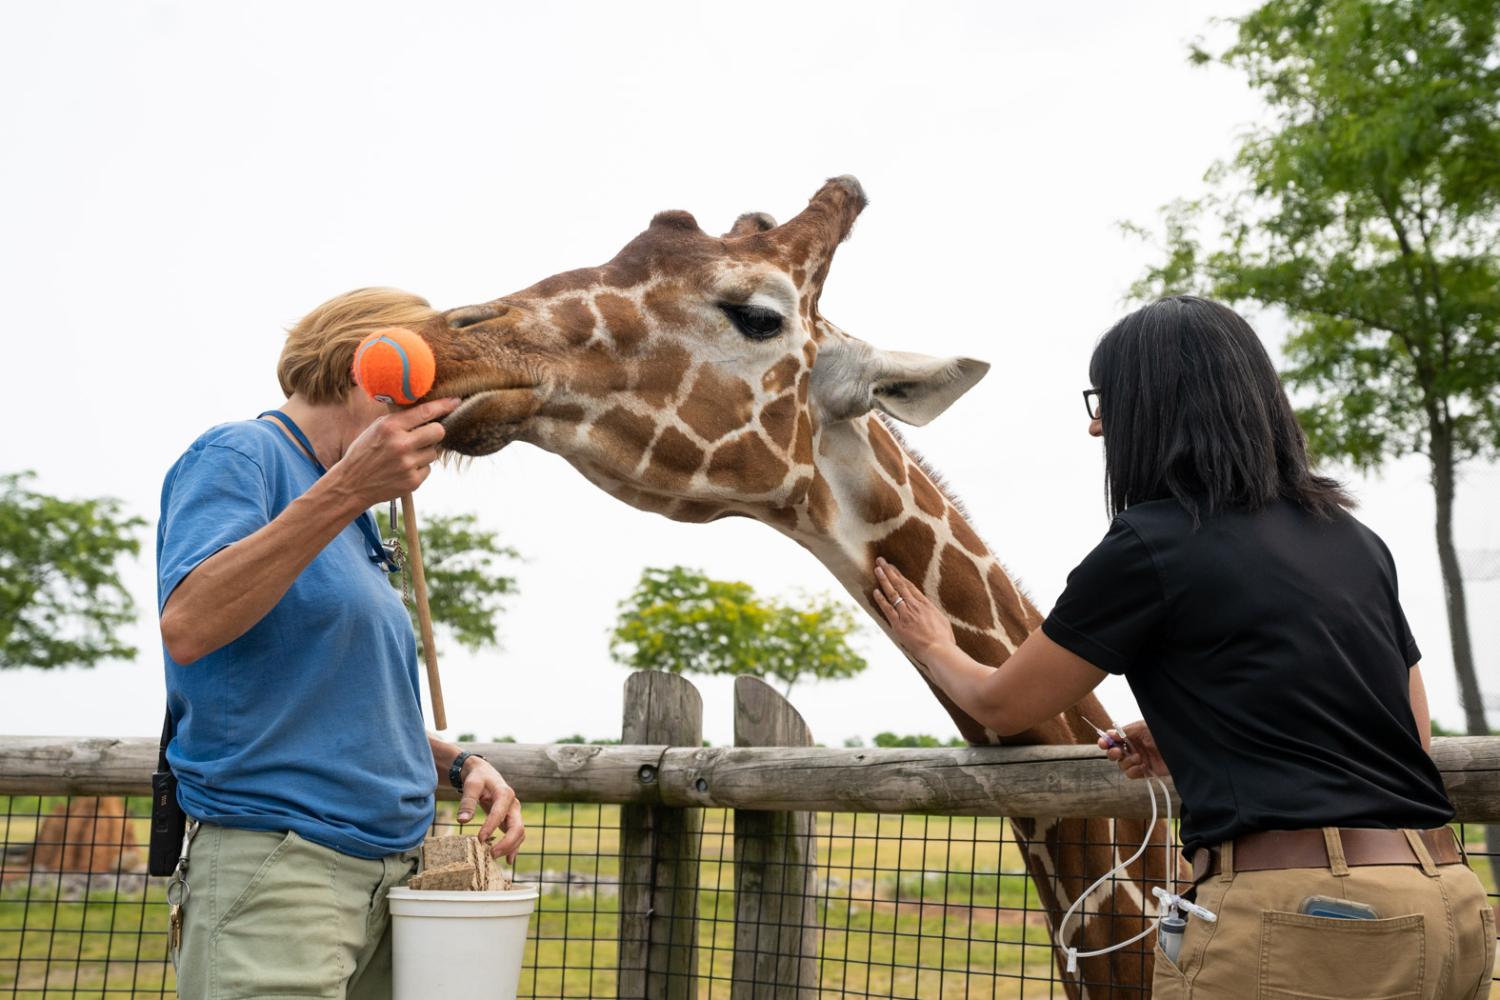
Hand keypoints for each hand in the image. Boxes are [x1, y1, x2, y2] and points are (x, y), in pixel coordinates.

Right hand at [331, 397, 460, 507]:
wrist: (351, 484)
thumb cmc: (365, 452)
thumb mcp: (376, 428)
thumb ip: (400, 419)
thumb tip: (428, 408)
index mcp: (390, 427)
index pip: (425, 412)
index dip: (444, 406)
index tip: (455, 402)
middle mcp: (400, 444)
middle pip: (438, 432)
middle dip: (435, 431)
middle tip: (425, 435)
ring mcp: (408, 465)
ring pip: (433, 452)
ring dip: (424, 452)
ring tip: (404, 456)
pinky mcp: (413, 481)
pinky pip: (428, 469)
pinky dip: (419, 468)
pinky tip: (402, 470)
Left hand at [456, 756, 525, 862]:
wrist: (484, 773)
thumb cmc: (477, 778)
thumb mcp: (471, 785)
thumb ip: (467, 802)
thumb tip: (462, 821)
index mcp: (505, 794)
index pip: (500, 814)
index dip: (490, 828)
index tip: (479, 840)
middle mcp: (514, 804)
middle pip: (518, 827)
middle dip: (506, 843)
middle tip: (491, 855)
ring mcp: (514, 813)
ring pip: (519, 833)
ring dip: (510, 847)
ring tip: (493, 858)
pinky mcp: (511, 820)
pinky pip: (516, 835)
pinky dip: (513, 847)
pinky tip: (508, 860)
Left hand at [872, 557, 956, 659]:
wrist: (939, 650)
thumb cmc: (944, 640)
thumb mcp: (942, 622)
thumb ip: (934, 615)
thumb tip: (931, 612)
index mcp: (926, 604)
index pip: (910, 586)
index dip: (900, 576)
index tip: (893, 568)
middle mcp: (915, 606)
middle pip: (900, 584)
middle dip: (889, 571)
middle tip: (881, 560)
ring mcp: (906, 614)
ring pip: (893, 593)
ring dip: (884, 580)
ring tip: (876, 569)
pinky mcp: (899, 624)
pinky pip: (888, 609)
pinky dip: (881, 599)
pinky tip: (875, 591)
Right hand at [1100, 720, 1169, 779]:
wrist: (1181, 749)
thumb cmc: (1163, 734)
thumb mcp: (1142, 728)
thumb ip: (1125, 731)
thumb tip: (1109, 734)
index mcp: (1132, 736)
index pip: (1113, 739)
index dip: (1106, 741)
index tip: (1103, 743)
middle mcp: (1134, 748)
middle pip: (1113, 753)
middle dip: (1112, 753)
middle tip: (1118, 752)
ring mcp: (1139, 760)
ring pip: (1121, 765)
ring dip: (1127, 762)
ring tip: (1139, 758)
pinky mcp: (1145, 771)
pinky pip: (1131, 774)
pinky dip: (1134, 771)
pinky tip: (1143, 766)